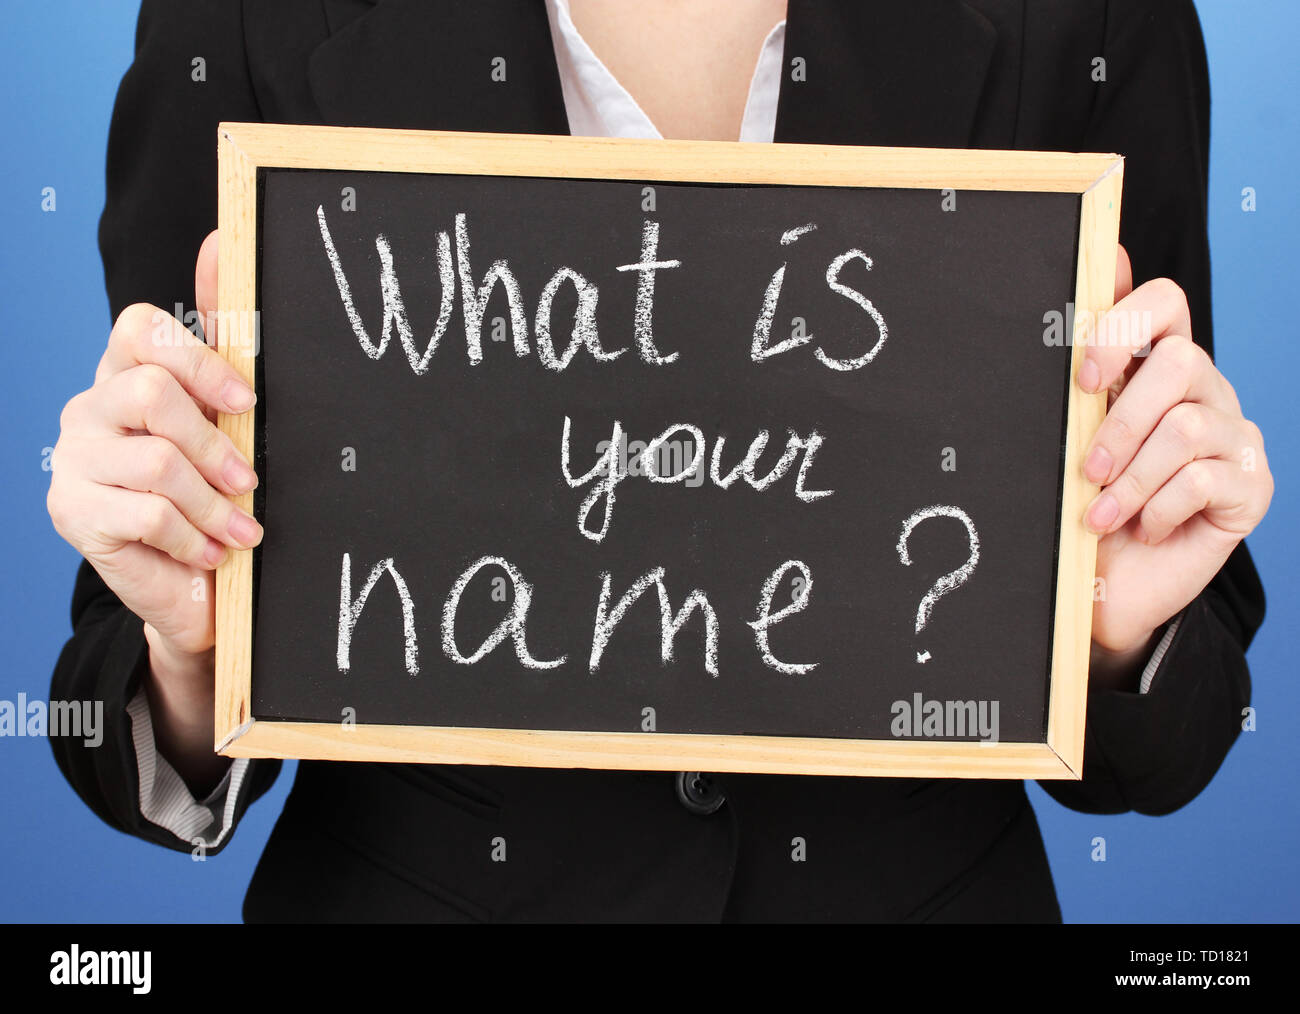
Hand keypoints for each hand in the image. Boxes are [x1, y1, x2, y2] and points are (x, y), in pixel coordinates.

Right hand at [47, 231, 257, 785]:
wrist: (196, 586)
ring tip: (239, 530)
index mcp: (127, 371)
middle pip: (151, 393)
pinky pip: (147, 513)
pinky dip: (193, 536)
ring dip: (213, 504)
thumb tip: (222, 239)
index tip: (247, 400)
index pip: (140, 328)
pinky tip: (208, 551)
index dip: (198, 361)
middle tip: (249, 481)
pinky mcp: (71, 510)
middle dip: (216, 445)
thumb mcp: (233, 421)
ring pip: (157, 461)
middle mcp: (90, 406)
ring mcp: (74, 458)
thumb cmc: (219, 495)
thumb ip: (224, 342)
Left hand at [1080, 246, 1271, 686]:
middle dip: (1120, 420)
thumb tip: (1109, 259)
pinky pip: (1204, 478)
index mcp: (1158, 368)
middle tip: (1087, 468)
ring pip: (1186, 426)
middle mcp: (1205, 391)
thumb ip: (1091, 363)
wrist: (1109, 586)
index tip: (1083, 377)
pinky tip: (1145, 527)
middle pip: (1179, 362)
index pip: (1165, 303)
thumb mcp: (1073, 435)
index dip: (1124, 326)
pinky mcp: (1250, 486)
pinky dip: (1160, 507)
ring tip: (1100, 512)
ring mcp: (1235, 437)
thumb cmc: (1087, 503)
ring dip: (1131, 477)